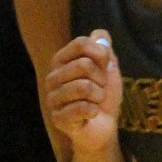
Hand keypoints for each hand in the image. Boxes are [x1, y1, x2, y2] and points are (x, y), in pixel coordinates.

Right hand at [44, 33, 122, 152]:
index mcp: (61, 62)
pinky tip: (91, 114)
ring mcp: (53, 99)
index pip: (80, 43)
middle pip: (83, 64)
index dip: (101, 53)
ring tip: (96, 102)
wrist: (102, 127)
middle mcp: (52, 78)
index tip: (105, 65)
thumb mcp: (109, 69)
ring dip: (98, 96)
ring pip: (83, 87)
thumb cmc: (103, 96)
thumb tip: (99, 34)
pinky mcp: (58, 119)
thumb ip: (104, 50)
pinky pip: (82, 108)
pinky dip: (94, 111)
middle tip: (100, 89)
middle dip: (101, 78)